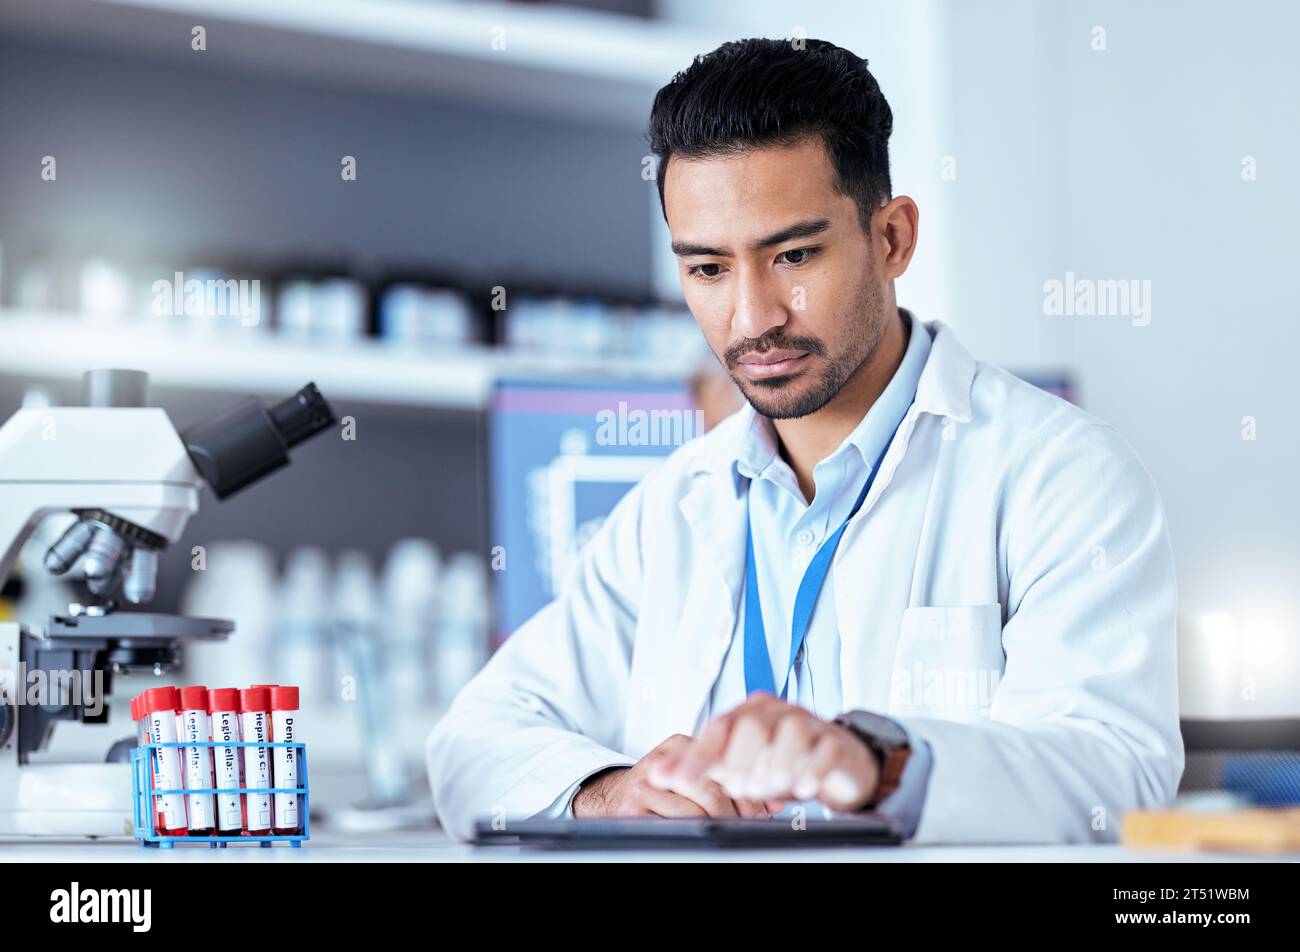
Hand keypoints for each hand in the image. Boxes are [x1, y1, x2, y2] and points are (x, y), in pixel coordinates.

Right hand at [571, 734, 775, 818]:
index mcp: (679, 746)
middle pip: (711, 792)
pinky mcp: (631, 808)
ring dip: (716, 830)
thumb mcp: (691, 776)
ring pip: (694, 813)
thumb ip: (729, 782)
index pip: (724, 765)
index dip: (748, 793)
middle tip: (747, 828)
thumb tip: (774, 801)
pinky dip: (693, 835)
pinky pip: (673, 827)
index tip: (763, 811)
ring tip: (728, 834)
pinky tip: (700, 837)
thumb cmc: (660, 790)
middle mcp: (661, 761)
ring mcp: (644, 785)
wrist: (612, 799)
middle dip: (735, 815)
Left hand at [646, 694, 880, 811]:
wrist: (838, 763)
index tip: (677, 780)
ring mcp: (809, 723)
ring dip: (777, 766)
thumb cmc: (780, 760)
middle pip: (752, 727)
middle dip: (742, 762)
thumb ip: (700, 765)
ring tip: (771, 787)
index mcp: (749, 713)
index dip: (697, 756)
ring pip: (790, 733)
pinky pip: (824, 751)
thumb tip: (658, 772)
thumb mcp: (737, 763)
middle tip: (743, 787)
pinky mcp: (835, 742)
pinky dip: (812, 770)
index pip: (718, 728)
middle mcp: (777, 712)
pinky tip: (803, 787)